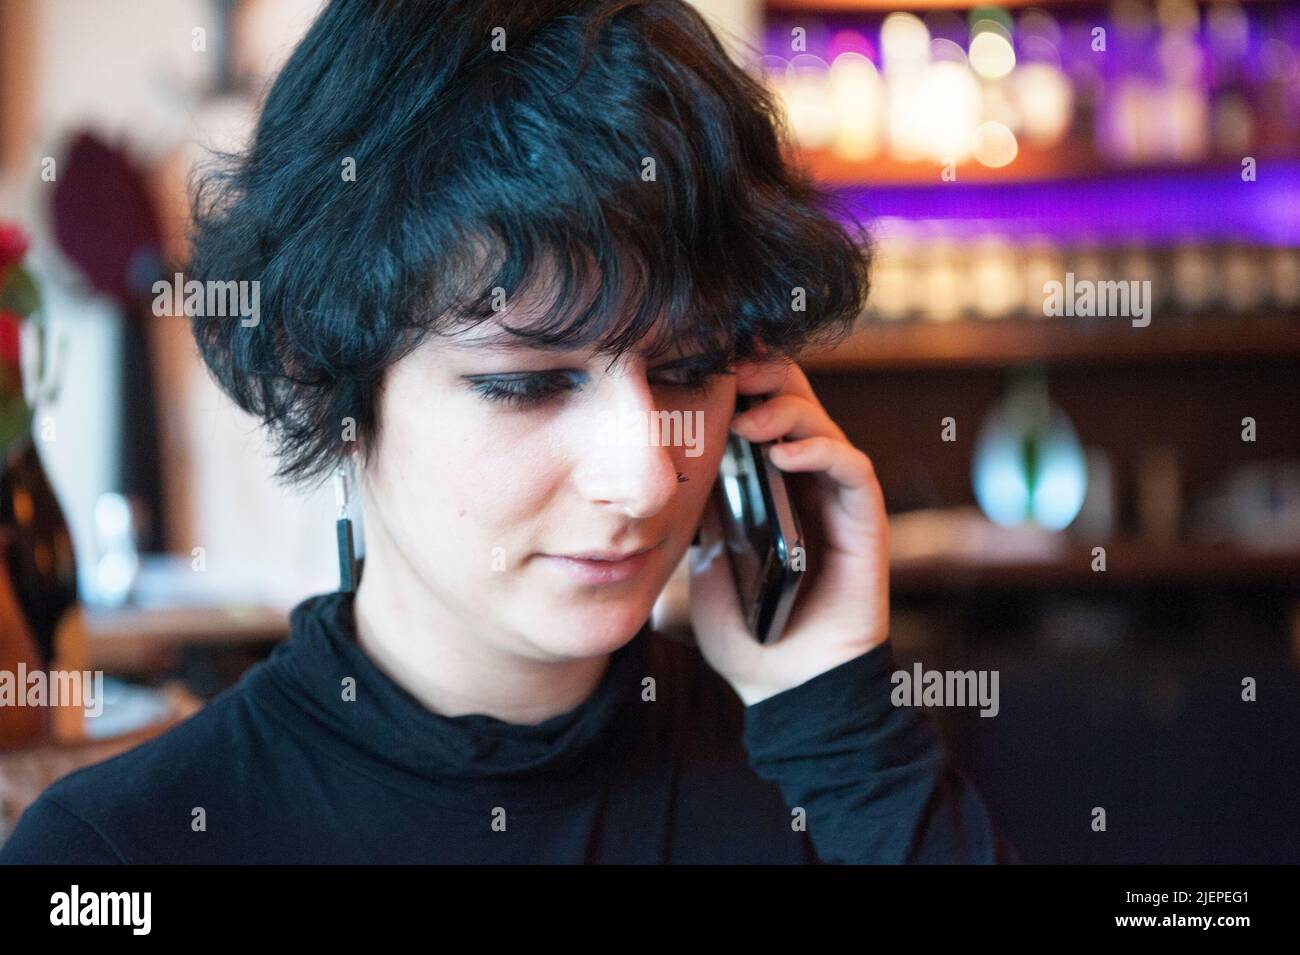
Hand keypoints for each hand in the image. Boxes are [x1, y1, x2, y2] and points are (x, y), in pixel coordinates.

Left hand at [688, 352, 889, 704]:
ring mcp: (835, 498)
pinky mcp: (863, 520)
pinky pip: (852, 467)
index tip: (700, 361)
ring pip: (823, 424)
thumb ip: (697, 509)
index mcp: (767, 481)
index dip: (737, 378)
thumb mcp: (701, 556)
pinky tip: (781, 453)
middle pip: (795, 400)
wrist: (782, 683)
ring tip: (747, 419)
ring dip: (786, 410)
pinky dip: (820, 450)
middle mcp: (805, 479)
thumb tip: (669, 459)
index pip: (759, 408)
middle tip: (728, 369)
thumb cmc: (744, 626)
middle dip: (763, 375)